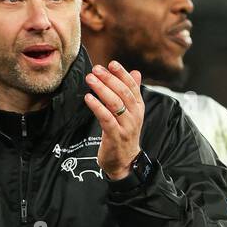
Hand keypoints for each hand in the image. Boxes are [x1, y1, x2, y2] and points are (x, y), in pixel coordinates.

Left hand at [84, 61, 143, 179]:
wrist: (125, 163)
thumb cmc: (125, 135)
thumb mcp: (131, 113)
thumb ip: (132, 93)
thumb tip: (136, 72)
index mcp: (138, 108)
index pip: (132, 86)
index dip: (122, 74)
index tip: (111, 63)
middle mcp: (134, 116)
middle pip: (123, 92)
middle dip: (109, 79)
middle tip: (96, 69)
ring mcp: (126, 126)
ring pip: (115, 103)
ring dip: (101, 89)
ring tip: (90, 79)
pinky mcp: (115, 136)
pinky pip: (106, 118)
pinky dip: (97, 106)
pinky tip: (88, 98)